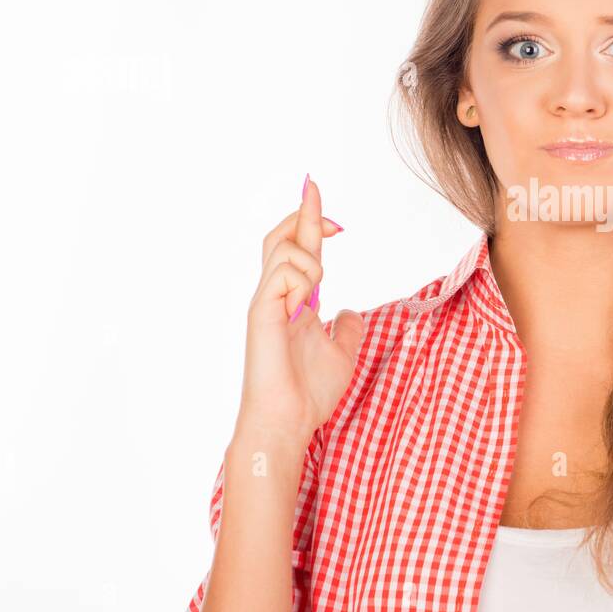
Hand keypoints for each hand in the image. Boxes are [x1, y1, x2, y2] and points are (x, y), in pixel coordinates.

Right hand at [235, 173, 364, 446]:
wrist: (289, 421)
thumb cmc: (309, 394)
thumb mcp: (342, 355)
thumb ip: (347, 330)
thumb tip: (351, 312)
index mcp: (294, 302)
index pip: (300, 250)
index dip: (311, 222)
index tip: (326, 202)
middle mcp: (276, 296)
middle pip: (282, 237)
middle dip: (303, 212)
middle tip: (317, 191)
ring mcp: (266, 302)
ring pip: (285, 249)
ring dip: (310, 258)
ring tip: (314, 296)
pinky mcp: (261, 312)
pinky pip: (284, 274)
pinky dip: (303, 281)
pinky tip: (305, 307)